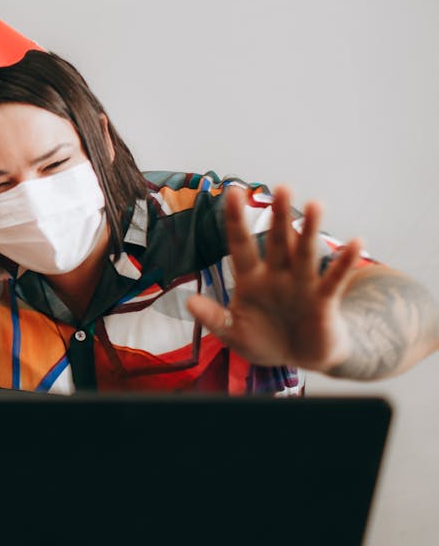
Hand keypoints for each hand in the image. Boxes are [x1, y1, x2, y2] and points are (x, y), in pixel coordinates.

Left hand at [185, 185, 363, 371]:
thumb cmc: (266, 341)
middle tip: (282, 188)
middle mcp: (277, 275)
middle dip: (279, 216)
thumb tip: (189, 302)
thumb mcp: (234, 333)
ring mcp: (301, 285)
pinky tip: (356, 242)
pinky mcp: (323, 302)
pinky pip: (334, 279)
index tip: (232, 192)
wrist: (300, 358)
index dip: (236, 220)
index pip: (241, 245)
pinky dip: (344, 262)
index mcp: (251, 279)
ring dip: (310, 230)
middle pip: (278, 241)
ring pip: (305, 253)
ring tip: (315, 204)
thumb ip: (213, 318)